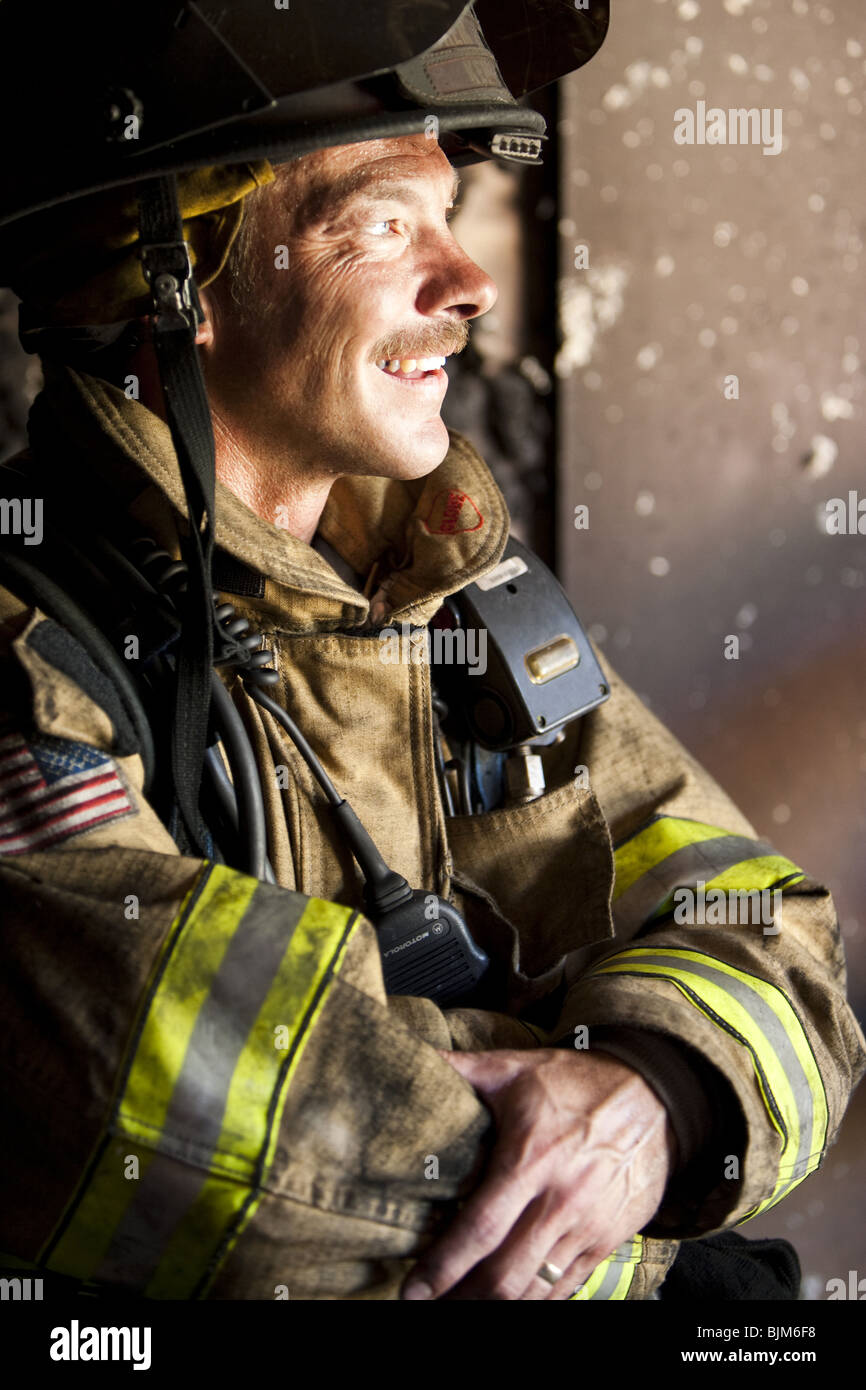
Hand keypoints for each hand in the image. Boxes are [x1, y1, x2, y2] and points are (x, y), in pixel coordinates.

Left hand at [401, 1047, 676, 1299]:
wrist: (655, 1096)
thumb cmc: (577, 1082)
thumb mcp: (514, 1067)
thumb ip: (461, 1068)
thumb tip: (414, 1057)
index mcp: (532, 1157)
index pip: (482, 1227)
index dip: (444, 1265)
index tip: (414, 1289)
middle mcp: (561, 1200)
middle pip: (505, 1275)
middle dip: (461, 1299)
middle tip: (429, 1302)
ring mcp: (588, 1226)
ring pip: (534, 1290)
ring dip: (494, 1306)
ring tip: (461, 1304)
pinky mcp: (607, 1241)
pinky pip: (565, 1288)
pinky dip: (534, 1300)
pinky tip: (508, 1299)